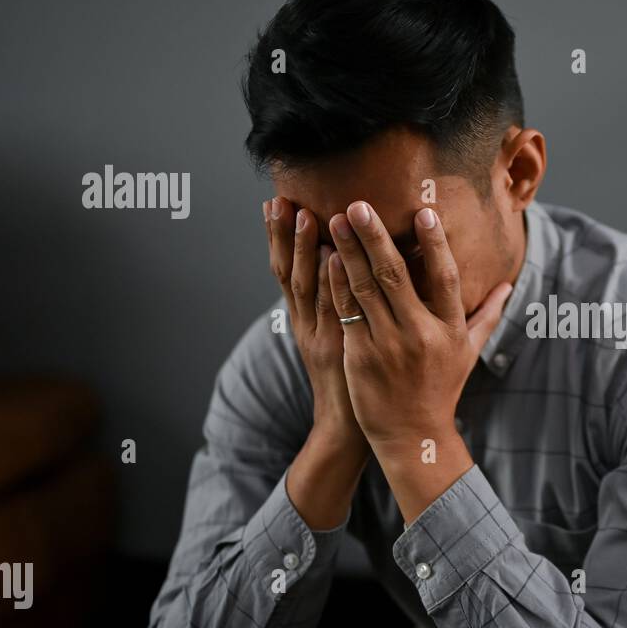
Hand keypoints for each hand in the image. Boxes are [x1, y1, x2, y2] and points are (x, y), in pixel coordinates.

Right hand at [265, 196, 369, 461]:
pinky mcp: (340, 350)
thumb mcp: (336, 340)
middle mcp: (306, 325)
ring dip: (306, 251)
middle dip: (284, 236)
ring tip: (307, 215)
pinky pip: (335, 312)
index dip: (279, 238)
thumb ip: (338, 306)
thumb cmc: (352, 381)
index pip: (286, 271)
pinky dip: (332, 284)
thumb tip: (343, 267)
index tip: (274, 203)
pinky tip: (334, 259)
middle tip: (280, 199)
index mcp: (304, 321)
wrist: (352, 428)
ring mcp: (321, 337)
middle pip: (289, 273)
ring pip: (309, 288)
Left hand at [325, 201, 511, 520]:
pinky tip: (327, 259)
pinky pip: (347, 311)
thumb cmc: (441, 390)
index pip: (445, 278)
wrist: (412, 436)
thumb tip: (508, 285)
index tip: (424, 212)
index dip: (435, 244)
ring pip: (365, 288)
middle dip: (374, 236)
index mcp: (449, 330)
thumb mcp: (469, 353)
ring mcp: (388, 345)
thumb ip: (488, 315)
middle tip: (358, 204)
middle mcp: (419, 335)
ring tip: (334, 220)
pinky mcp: (360, 355)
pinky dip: (337, 283)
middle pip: (395, 275)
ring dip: (348, 251)